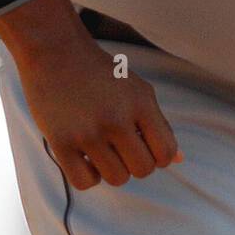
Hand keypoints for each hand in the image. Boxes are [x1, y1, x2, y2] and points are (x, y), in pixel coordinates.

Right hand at [0, 0, 182, 190]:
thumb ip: (159, 124)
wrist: (55, 52)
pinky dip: (88, 176)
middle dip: (137, 163)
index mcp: (141, 102)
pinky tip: (85, 158)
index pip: (166, 152)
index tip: (145, 146)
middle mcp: (117, 118)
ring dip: (113, 170)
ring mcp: (88, 133)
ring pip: (117, 179)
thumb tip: (179, 160)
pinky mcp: (60, 142)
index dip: (160, 156)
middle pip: (143, 169)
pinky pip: (85, 183)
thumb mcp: (138, 90)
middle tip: (123, 148)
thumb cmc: (101, 73)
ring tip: (103, 150)